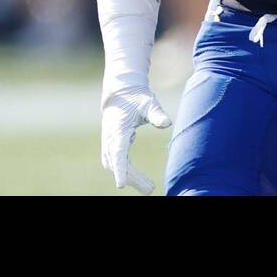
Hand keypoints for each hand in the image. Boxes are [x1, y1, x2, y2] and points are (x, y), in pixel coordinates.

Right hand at [97, 0, 168, 194]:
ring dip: (128, 175)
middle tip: (150, 188)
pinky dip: (124, 169)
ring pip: (114, 163)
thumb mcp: (149, 102)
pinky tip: (136, 176)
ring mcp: (109, 140)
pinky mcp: (112, 141)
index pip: (118, 152)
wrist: (121, 87)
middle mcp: (110, 136)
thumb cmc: (136, 95)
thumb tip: (167, 124)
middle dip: (130, 177)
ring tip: (148, 186)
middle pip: (116, 162)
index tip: (120, 185)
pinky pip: (115, 159)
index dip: (120, 169)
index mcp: (117, 128)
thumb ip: (157, 113)